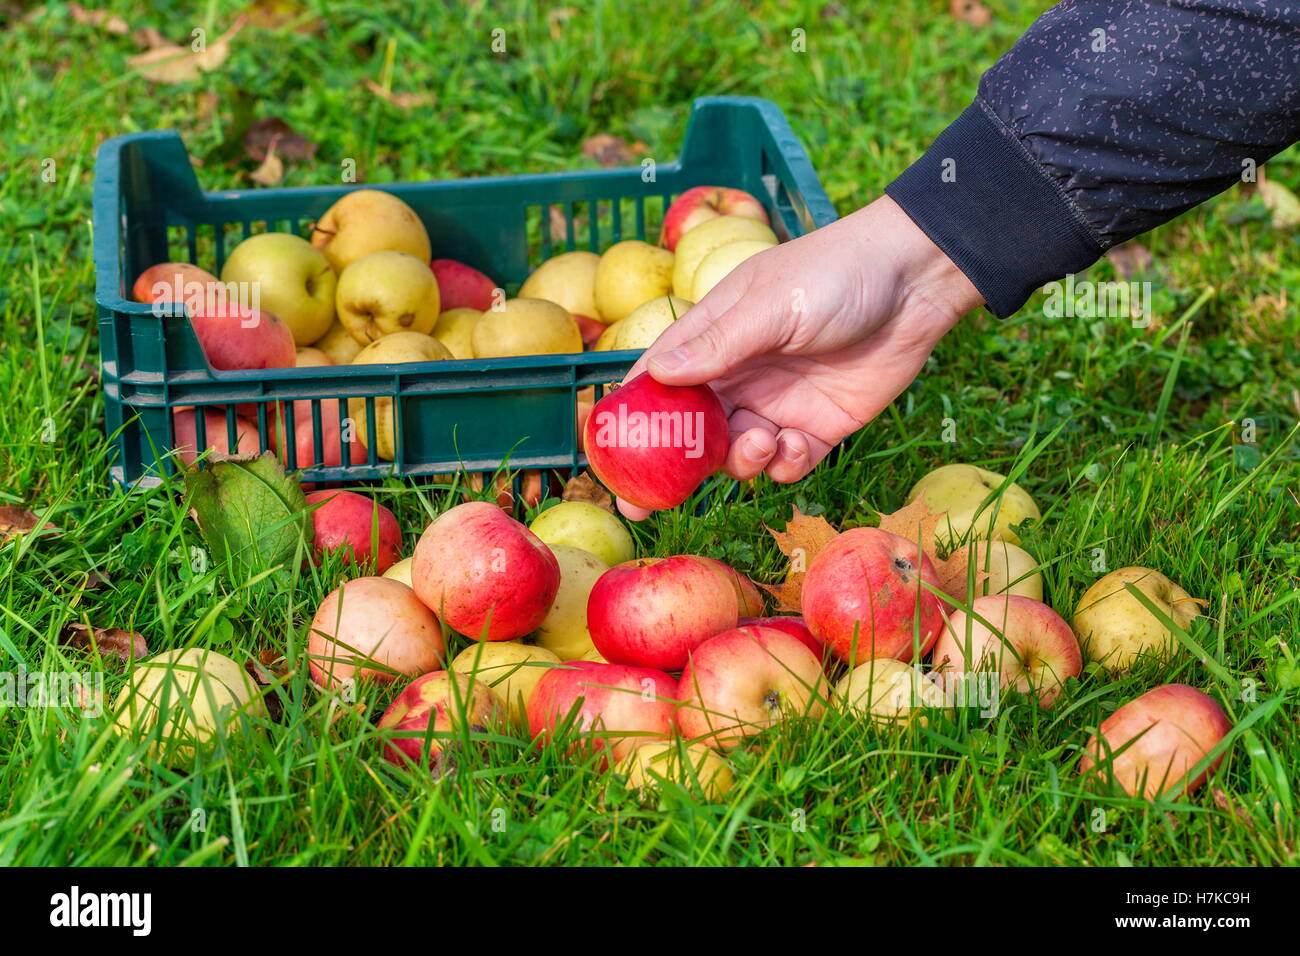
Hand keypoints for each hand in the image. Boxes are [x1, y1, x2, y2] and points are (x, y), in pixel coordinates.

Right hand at [617, 195, 982, 519]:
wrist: (915, 282)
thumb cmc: (835, 274)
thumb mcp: (772, 305)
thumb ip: (718, 346)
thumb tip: (656, 376)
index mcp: (714, 337)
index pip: (657, 381)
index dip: (631, 420)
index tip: (609, 459)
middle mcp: (738, 375)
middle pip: (691, 432)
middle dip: (673, 469)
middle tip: (650, 506)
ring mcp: (776, 403)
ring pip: (735, 454)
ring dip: (740, 461)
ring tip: (762, 442)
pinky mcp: (817, 428)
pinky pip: (785, 464)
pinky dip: (784, 465)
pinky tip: (797, 444)